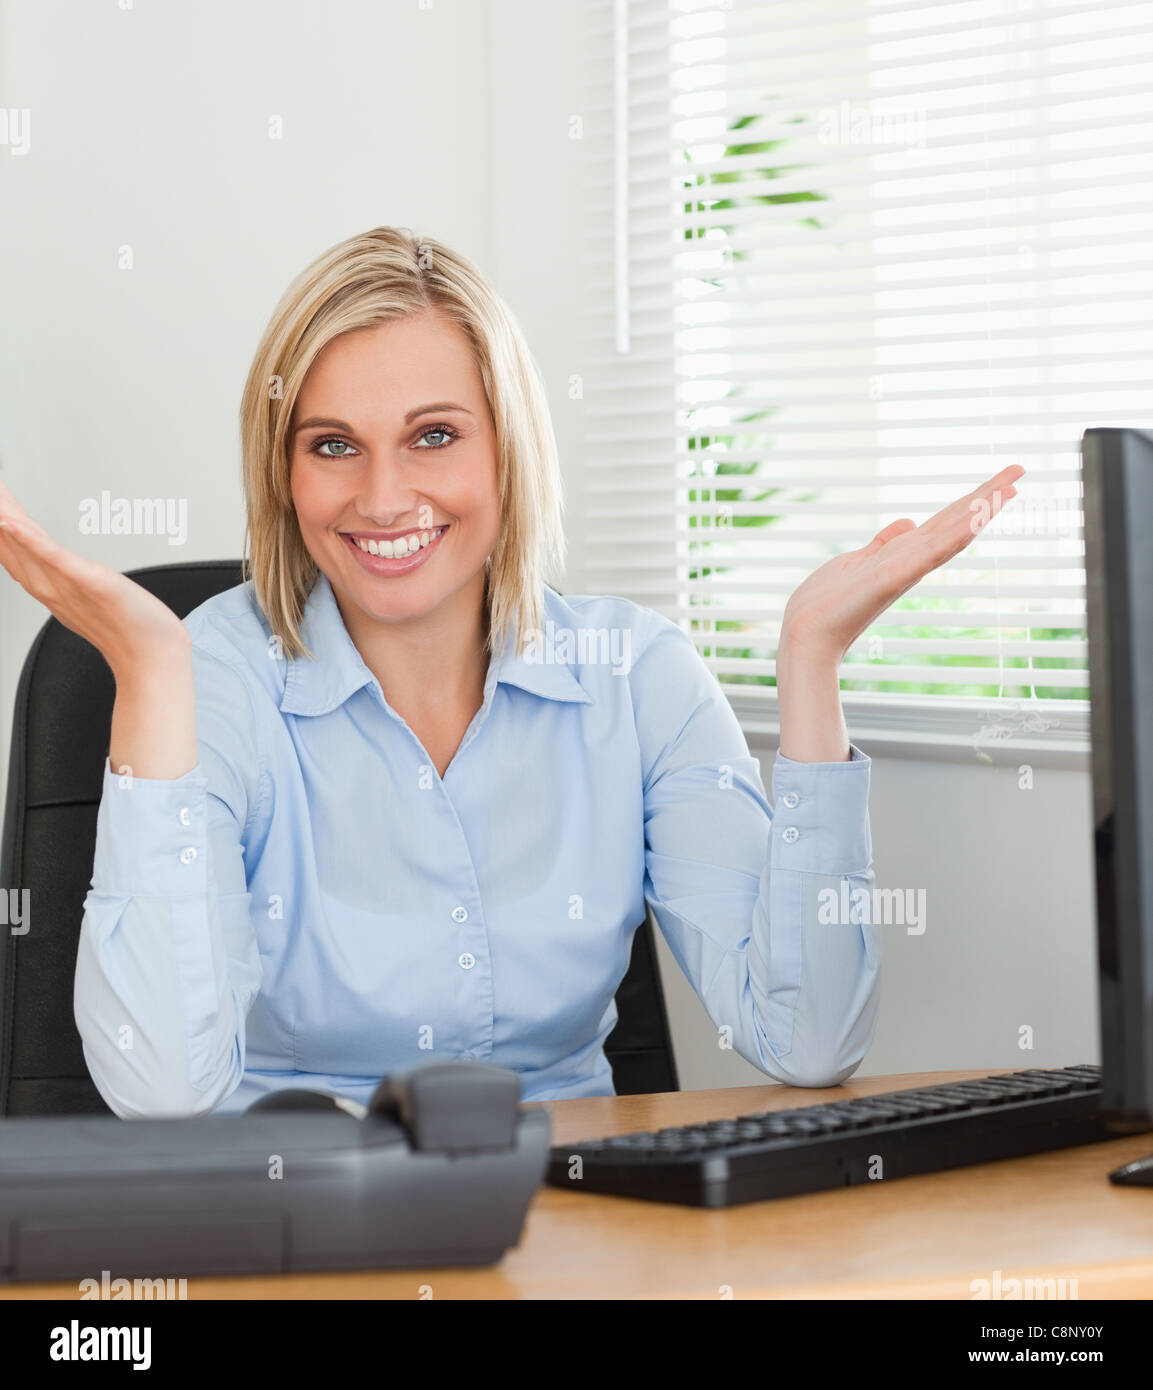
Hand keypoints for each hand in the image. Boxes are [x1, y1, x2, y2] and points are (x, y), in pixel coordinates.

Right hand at [0, 478, 189, 676]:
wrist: (152, 656)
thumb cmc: (130, 627)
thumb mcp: (88, 595)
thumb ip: (69, 579)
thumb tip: (61, 566)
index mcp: (49, 588)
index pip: (11, 551)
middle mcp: (49, 588)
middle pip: (8, 545)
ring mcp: (66, 586)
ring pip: (23, 548)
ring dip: (1, 518)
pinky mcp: (88, 583)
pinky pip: (54, 559)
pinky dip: (30, 541)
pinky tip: (11, 524)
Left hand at [779, 464, 1025, 665]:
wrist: (806, 635)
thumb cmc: (825, 606)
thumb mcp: (855, 562)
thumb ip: (882, 544)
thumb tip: (905, 523)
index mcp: (901, 557)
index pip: (943, 523)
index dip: (971, 503)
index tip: (998, 483)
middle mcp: (910, 563)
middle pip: (955, 523)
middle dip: (987, 497)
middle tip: (1019, 470)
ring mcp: (905, 570)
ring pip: (951, 533)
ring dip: (981, 509)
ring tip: (1010, 484)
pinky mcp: (893, 576)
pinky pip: (930, 552)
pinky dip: (955, 534)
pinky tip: (977, 517)